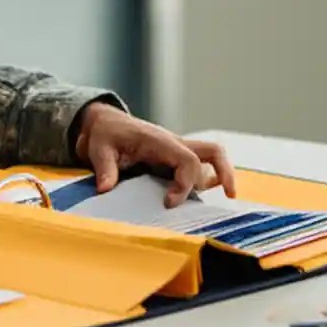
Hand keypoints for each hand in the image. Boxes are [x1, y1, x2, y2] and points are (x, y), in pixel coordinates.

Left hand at [74, 103, 236, 207]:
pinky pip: (201, 163)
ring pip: (212, 156)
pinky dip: (210, 176)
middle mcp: (173, 143)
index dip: (185, 183)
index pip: (187, 159)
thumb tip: (105, 189)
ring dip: (221, 174)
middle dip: (223, 174)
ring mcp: (177, 149)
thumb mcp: (98, 149)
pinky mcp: (175, 157)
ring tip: (226, 197)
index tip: (169, 203)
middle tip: (228, 197)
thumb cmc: (104, 133)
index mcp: (158, 141)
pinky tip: (210, 192)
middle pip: (212, 151)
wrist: (105, 123)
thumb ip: (104, 169)